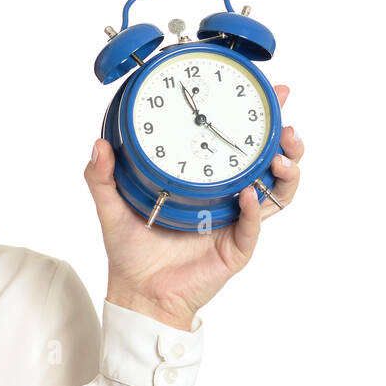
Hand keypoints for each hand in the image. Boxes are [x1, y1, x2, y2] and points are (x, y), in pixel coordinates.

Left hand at [84, 84, 302, 330]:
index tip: (270, 94)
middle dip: (286, 142)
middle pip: (270, 164)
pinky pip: (253, 227)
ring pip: (276, 194)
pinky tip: (247, 195)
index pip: (238, 145)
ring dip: (284, 173)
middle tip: (287, 123)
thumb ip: (102, 176)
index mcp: (206, 182)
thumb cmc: (131, 250)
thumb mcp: (112, 206)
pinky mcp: (235, 249)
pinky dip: (254, 210)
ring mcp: (235, 223)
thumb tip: (99, 144)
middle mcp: (227, 198)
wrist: (137, 292)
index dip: (258, 121)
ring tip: (280, 157)